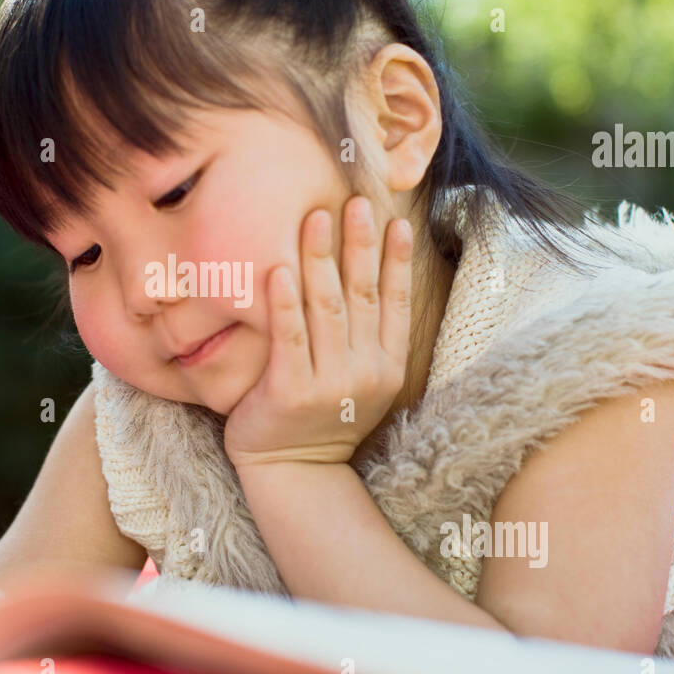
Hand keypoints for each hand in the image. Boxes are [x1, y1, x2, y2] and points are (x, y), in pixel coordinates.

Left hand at [223, 196, 413, 469]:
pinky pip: (289, 337)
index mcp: (387, 365)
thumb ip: (366, 337)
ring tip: (315, 217)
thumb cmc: (321, 418)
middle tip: (354, 201)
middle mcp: (365, 371)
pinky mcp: (291, 391)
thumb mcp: (361, 381)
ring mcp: (330, 383)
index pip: (396, 301)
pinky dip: (284, 301)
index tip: (394, 218)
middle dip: (359, 244)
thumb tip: (368, 278)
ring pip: (326, 308)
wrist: (293, 472)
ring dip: (321, 258)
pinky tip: (278, 269)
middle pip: (362, 294)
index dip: (395, 259)